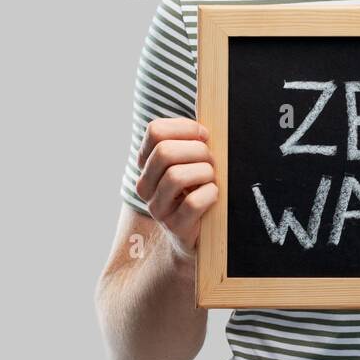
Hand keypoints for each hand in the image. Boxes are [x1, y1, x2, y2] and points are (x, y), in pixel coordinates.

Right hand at [135, 117, 217, 260]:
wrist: (198, 232)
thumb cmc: (198, 187)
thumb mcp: (191, 160)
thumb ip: (191, 141)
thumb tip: (202, 129)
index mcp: (147, 163)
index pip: (155, 131)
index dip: (185, 128)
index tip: (204, 136)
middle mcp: (145, 185)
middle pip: (164, 152)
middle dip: (198, 151)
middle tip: (211, 161)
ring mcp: (157, 208)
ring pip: (176, 176)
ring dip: (205, 173)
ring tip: (212, 179)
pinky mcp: (174, 226)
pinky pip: (193, 202)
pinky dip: (210, 194)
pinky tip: (213, 196)